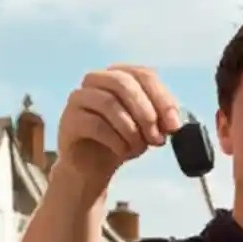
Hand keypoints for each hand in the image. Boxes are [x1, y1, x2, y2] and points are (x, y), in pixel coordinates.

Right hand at [56, 64, 182, 180]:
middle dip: (146, 113)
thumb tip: (173, 121)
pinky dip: (115, 140)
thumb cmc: (122, 140)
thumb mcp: (149, 128)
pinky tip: (122, 151)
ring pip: (109, 103)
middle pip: (124, 83)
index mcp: (120, 75)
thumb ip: (162, 119)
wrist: (93, 167)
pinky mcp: (69, 119)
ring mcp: (80, 98)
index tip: (173, 126)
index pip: (144, 74)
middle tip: (156, 139)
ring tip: (138, 147)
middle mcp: (97, 80)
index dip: (162, 99)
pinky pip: (95, 124)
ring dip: (131, 130)